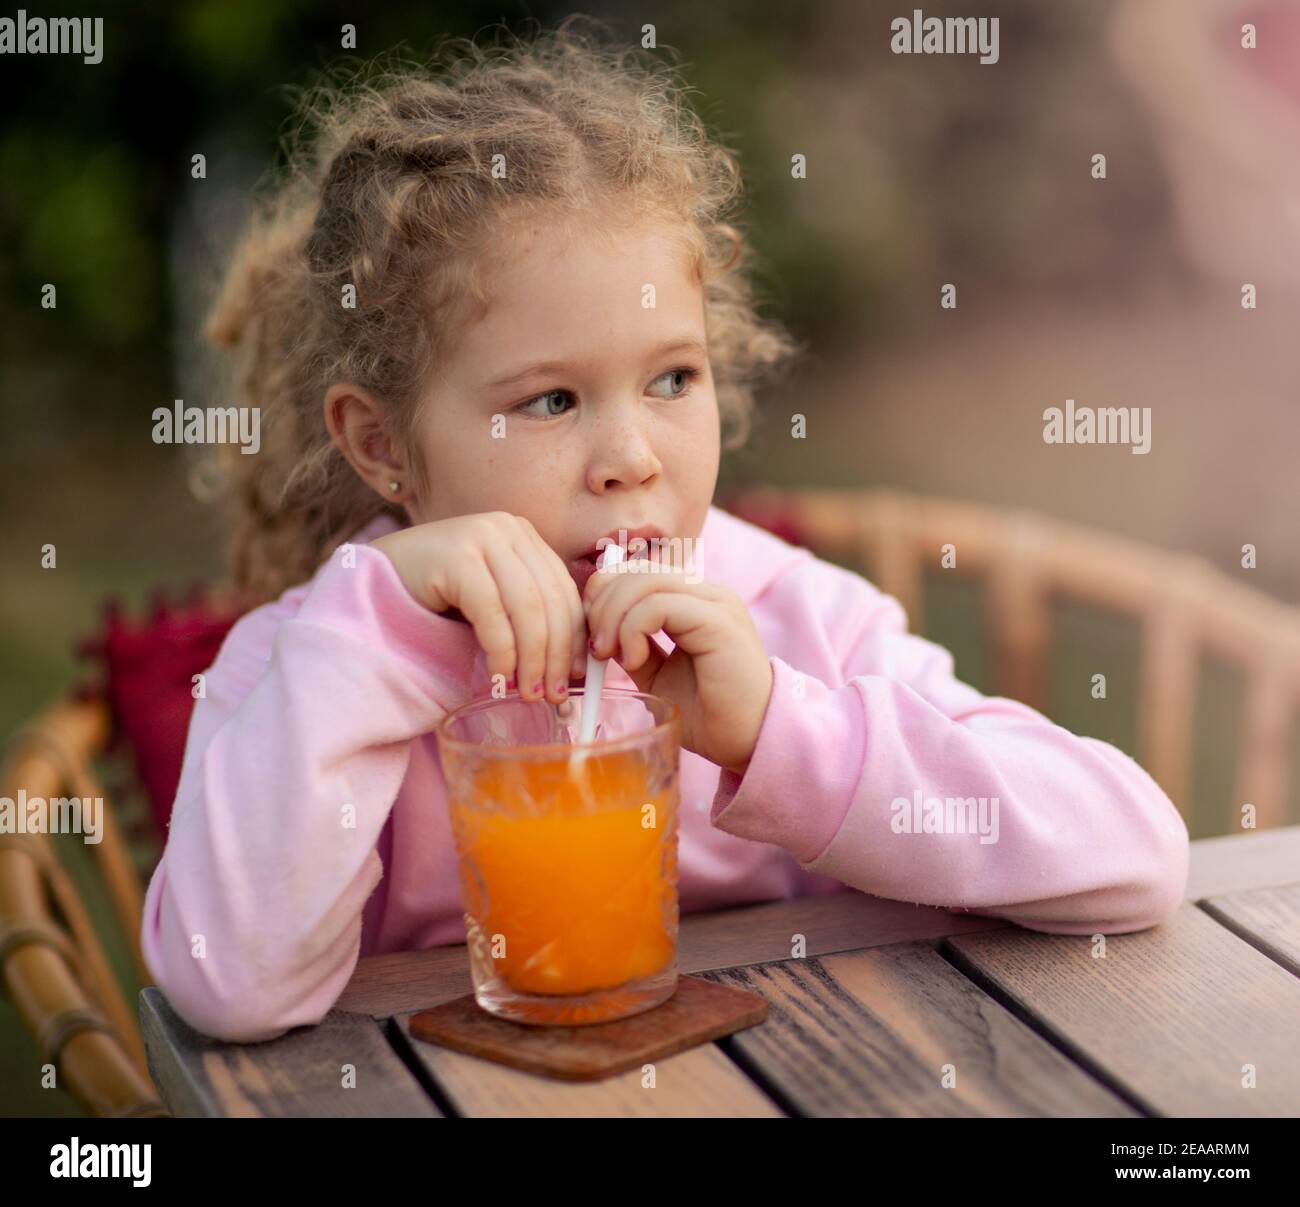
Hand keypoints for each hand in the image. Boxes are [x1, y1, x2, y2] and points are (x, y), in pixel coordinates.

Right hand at [371, 512, 585, 702]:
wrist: (374, 585)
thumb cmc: (438, 600)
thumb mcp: (495, 601)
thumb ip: (530, 616)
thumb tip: (577, 665)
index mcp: (525, 536)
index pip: (564, 591)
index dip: (575, 638)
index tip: (579, 678)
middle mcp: (508, 528)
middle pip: (550, 601)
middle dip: (557, 655)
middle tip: (554, 695)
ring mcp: (481, 536)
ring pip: (527, 609)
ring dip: (532, 659)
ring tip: (528, 693)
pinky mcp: (457, 556)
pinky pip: (492, 613)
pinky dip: (502, 651)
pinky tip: (499, 677)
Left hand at [582, 561, 772, 774]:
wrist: (748, 740)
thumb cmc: (708, 713)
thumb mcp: (656, 674)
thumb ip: (632, 646)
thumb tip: (597, 631)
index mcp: (695, 601)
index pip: (639, 571)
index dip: (605, 593)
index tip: (591, 633)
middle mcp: (707, 594)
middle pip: (637, 570)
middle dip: (602, 604)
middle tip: (595, 647)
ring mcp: (716, 603)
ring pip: (645, 581)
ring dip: (613, 617)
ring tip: (608, 655)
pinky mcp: (719, 620)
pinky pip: (660, 605)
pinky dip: (633, 629)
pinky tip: (633, 660)